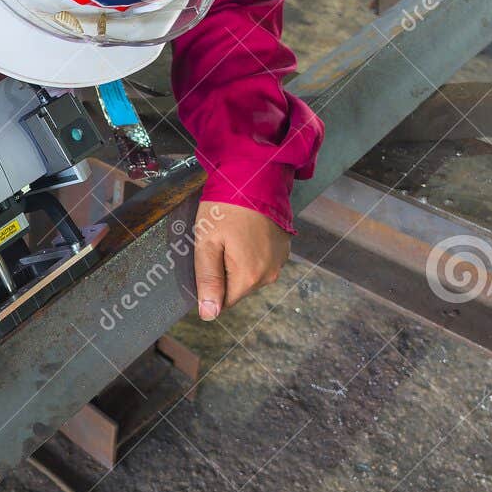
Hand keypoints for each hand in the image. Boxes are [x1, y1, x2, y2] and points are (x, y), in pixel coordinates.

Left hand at [192, 201, 290, 319]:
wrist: (255, 176)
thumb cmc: (226, 208)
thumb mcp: (207, 243)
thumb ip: (208, 280)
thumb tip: (208, 315)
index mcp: (249, 277)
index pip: (224, 301)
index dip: (211, 285)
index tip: (207, 259)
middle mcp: (269, 274)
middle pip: (238, 288)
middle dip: (225, 271)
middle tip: (218, 242)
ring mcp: (279, 261)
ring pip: (251, 274)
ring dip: (239, 261)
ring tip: (232, 234)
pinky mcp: (284, 248)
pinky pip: (262, 260)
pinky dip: (252, 251)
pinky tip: (245, 230)